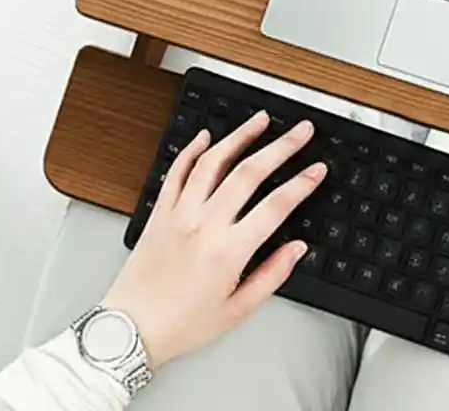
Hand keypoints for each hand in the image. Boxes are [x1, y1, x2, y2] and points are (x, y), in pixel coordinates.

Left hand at [101, 112, 325, 367]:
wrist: (131, 329)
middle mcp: (204, 226)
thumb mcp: (237, 310)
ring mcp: (179, 214)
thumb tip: (296, 249)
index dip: (302, 184)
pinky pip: (177, 172)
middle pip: (249, 173)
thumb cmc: (181, 324)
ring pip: (212, 162)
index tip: (317, 169)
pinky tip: (206, 136)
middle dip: (281, 147)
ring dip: (239, 136)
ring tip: (260, 121)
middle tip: (300, 131)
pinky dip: (192, 150)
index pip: (275, 206)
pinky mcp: (159, 213)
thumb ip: (272, 275)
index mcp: (228, 252)